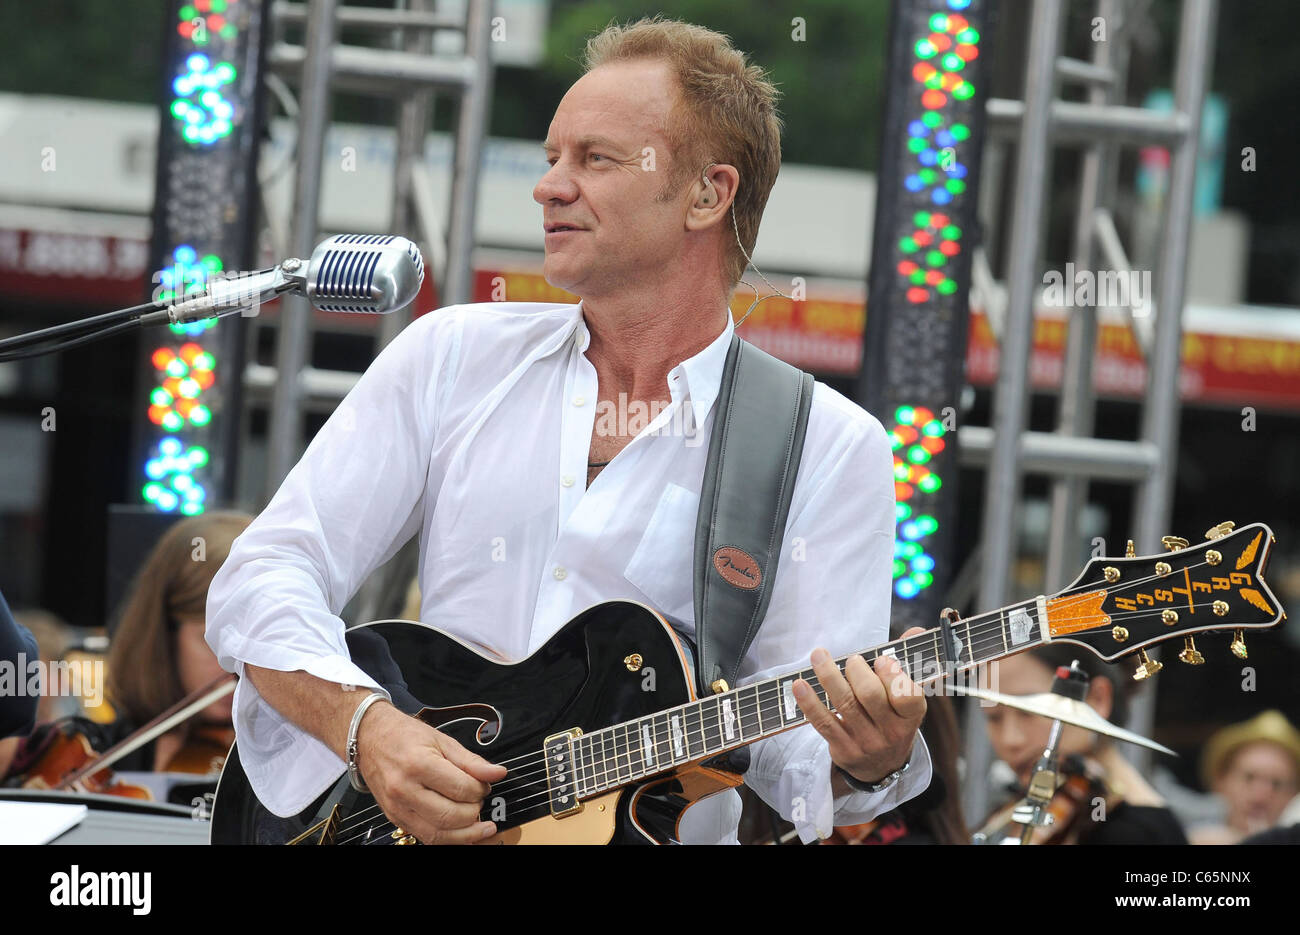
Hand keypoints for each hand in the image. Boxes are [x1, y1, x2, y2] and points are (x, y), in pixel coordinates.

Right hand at [355, 701, 506, 843]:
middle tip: (481, 802)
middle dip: (474, 812)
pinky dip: (448, 838)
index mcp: (419, 764)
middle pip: (450, 816)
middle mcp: (405, 790)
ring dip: (466, 834)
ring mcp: (398, 808)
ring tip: (482, 826)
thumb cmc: (404, 736)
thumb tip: (497, 773)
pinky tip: (463, 832)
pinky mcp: (396, 818)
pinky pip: (426, 837)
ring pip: (438, 834)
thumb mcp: (442, 740)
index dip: (480, 790)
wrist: (369, 738)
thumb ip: (471, 761)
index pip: (461, 789)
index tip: (485, 785)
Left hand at [793, 626, 927, 785]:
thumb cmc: (891, 719)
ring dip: (828, 676)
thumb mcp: (906, 698)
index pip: (908, 697)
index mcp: (911, 716)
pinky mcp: (843, 749)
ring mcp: (866, 743)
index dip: (893, 675)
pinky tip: (800, 684)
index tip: (881, 660)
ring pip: (845, 705)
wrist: (880, 766)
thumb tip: (915, 629)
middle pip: (871, 696)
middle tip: (851, 660)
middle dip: (857, 671)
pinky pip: (823, 723)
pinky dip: (810, 702)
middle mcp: (891, 732)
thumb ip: (907, 662)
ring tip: (818, 656)